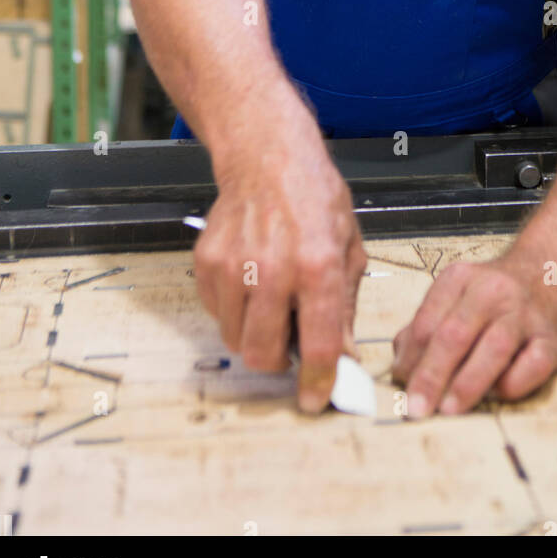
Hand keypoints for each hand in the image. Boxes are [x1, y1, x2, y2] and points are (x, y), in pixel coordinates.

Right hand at [193, 90, 366, 413]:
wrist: (268, 157)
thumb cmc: (314, 198)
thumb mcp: (350, 247)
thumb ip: (346, 307)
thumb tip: (343, 357)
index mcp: (318, 267)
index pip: (318, 345)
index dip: (317, 383)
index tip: (315, 399)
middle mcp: (274, 269)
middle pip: (264, 354)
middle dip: (279, 363)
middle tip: (291, 346)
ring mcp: (234, 266)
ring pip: (236, 340)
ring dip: (255, 337)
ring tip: (272, 306)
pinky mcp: (206, 262)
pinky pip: (216, 313)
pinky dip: (234, 311)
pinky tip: (252, 282)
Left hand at [391, 245, 556, 416]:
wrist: (553, 274)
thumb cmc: (495, 295)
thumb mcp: (456, 295)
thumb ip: (426, 326)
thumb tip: (401, 367)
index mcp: (460, 279)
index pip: (427, 322)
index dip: (410, 358)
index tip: (400, 385)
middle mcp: (492, 292)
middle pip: (455, 334)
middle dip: (431, 375)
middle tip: (416, 408)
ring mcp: (525, 314)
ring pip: (494, 347)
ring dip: (467, 383)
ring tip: (448, 410)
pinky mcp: (553, 338)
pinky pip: (533, 364)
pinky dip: (513, 383)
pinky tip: (497, 396)